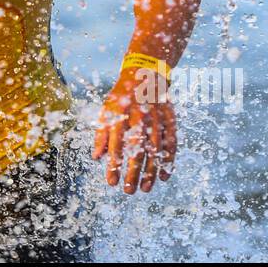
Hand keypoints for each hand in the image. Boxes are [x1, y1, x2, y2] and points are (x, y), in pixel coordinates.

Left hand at [91, 68, 175, 193]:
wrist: (145, 75)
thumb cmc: (122, 97)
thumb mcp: (107, 110)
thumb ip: (101, 134)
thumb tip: (96, 157)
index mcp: (121, 114)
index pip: (116, 144)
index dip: (114, 165)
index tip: (111, 183)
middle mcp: (139, 117)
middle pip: (137, 150)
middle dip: (133, 173)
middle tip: (128, 191)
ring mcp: (156, 119)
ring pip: (155, 150)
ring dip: (151, 171)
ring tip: (145, 189)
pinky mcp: (169, 120)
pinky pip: (171, 144)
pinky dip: (168, 162)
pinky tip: (164, 176)